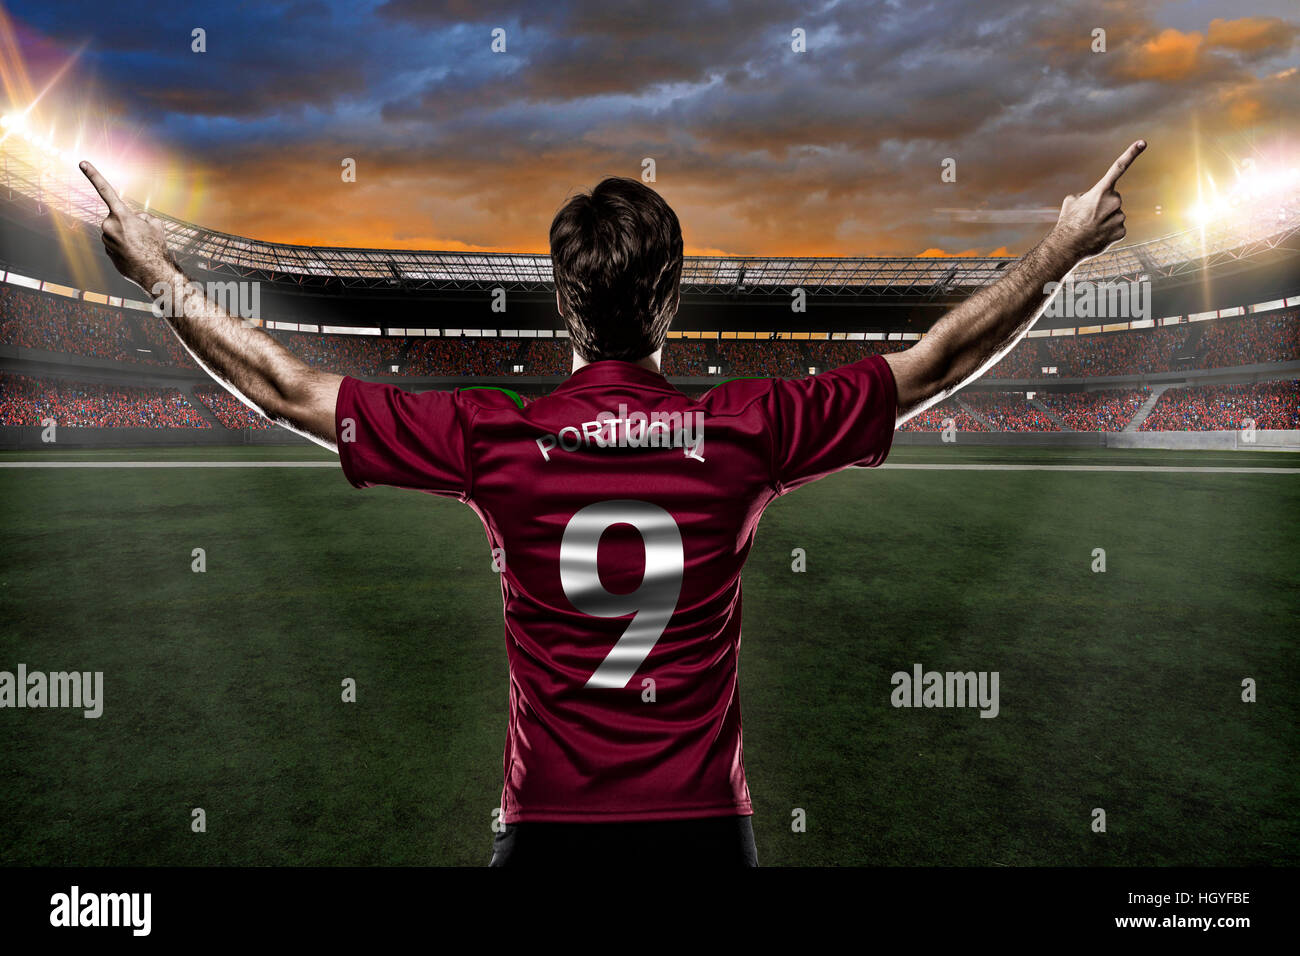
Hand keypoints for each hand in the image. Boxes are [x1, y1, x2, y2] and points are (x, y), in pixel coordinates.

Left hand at [79, 161, 178, 291]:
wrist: (154, 274)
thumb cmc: (157, 248)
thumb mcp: (156, 225)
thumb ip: (142, 216)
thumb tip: (134, 219)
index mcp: (121, 215)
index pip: (105, 190)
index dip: (93, 175)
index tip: (82, 163)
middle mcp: (109, 225)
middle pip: (117, 218)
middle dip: (128, 224)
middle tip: (142, 237)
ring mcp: (106, 240)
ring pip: (115, 232)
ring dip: (126, 236)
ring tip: (140, 248)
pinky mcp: (107, 252)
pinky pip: (115, 244)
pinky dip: (124, 247)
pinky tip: (134, 255)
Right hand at [1052, 140, 1145, 260]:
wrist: (1067, 246)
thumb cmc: (1068, 222)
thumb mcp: (1072, 201)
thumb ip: (1087, 195)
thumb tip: (1095, 200)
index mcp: (1101, 191)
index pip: (1118, 168)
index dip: (1131, 154)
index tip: (1143, 142)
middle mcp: (1114, 202)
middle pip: (1113, 199)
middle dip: (1103, 205)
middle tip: (1089, 216)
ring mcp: (1119, 217)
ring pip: (1116, 214)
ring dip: (1106, 219)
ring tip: (1092, 227)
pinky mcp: (1121, 232)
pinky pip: (1117, 227)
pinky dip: (1109, 231)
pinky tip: (1098, 235)